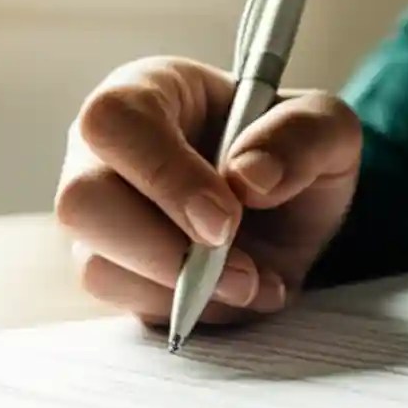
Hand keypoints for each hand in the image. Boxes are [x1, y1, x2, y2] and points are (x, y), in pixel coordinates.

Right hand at [55, 57, 362, 324]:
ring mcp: (100, 222)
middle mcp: (101, 156)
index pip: (115, 123)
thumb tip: (250, 177)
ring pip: (98, 267)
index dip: (164, 175)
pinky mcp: (116, 275)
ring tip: (254, 282)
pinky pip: (130, 307)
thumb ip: (300, 138)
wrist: (290, 213)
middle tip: (242, 270)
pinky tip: (236, 295)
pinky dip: (191, 313)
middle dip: (165, 250)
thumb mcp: (326, 127)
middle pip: (81, 202)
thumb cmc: (289, 152)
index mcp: (144, 95)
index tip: (225, 220)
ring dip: (184, 291)